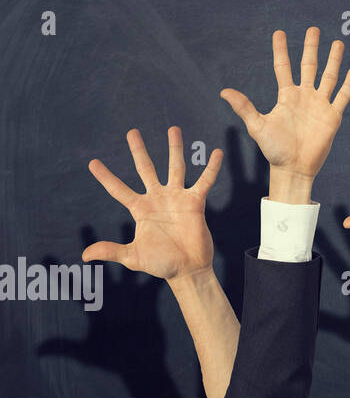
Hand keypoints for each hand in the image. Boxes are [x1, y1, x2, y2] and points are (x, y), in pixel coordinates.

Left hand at [83, 127, 223, 281]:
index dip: (106, 177)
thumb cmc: (160, 263)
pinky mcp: (196, 202)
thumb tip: (86, 254)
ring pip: (175, 167)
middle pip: (145, 169)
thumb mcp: (134, 257)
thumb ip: (112, 251)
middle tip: (132, 132)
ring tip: (173, 129)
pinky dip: (211, 167)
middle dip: (138, 150)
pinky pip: (204, 181)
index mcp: (140, 209)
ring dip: (174, 148)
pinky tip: (216, 152)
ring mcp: (177, 198)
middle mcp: (157, 198)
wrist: (187, 269)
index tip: (93, 163)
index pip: (118, 190)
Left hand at [220, 27, 349, 202]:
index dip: (281, 50)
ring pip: (329, 76)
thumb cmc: (274, 150)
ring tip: (337, 43)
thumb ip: (244, 107)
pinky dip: (349, 83)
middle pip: (309, 66)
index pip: (283, 68)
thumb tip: (224, 91)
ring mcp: (320, 105)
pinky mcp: (333, 116)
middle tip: (313, 29)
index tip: (279, 33)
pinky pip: (342, 96)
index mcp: (286, 97)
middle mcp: (304, 97)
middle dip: (311, 47)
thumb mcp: (257, 126)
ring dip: (333, 60)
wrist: (294, 168)